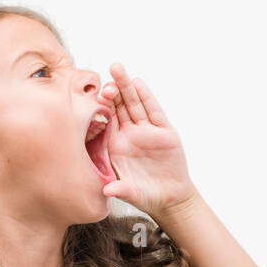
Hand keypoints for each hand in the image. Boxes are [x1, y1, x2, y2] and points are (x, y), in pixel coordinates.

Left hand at [97, 63, 196, 218]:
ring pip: (134, 104)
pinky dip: (147, 98)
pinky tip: (139, 84)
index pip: (107, 120)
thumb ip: (120, 189)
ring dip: (126, 86)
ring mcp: (146, 131)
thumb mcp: (132, 194)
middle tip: (106, 74)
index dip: (102, 107)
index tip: (95, 95)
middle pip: (119, 106)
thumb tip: (107, 191)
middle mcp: (129, 134)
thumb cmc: (147, 195)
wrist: (170, 198)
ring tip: (118, 68)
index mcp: (116, 145)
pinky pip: (154, 112)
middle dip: (113, 89)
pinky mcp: (164, 132)